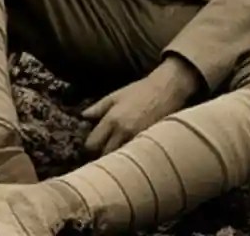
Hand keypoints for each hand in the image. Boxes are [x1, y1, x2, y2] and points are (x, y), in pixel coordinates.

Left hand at [82, 56, 202, 154]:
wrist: (166, 89)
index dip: (89, 148)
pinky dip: (130, 157)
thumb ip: (97, 108)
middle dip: (101, 156)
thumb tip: (83, 117)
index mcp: (112, 120)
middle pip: (104, 156)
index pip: (92, 144)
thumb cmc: (140, 91)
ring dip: (116, 159)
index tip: (91, 148)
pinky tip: (130, 155)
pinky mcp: (149, 143)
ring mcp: (137, 139)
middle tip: (102, 154)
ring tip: (115, 156)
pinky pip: (135, 156)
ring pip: (120, 160)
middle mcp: (123, 132)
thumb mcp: (115, 96)